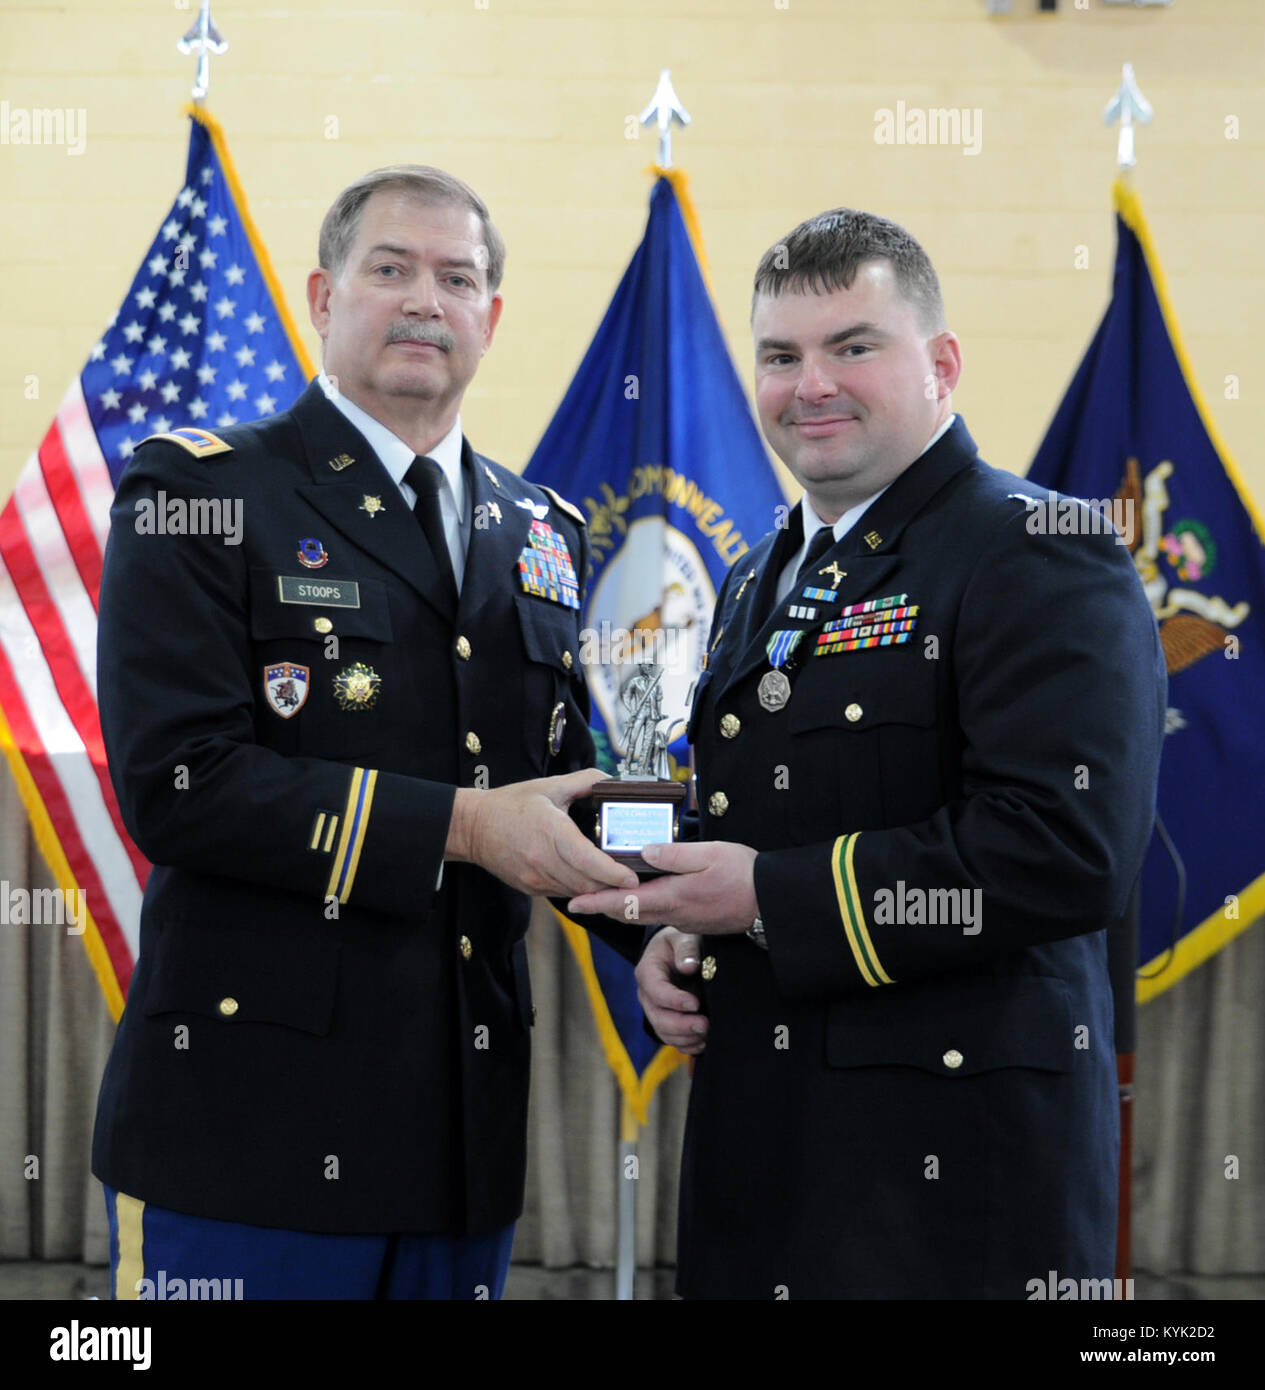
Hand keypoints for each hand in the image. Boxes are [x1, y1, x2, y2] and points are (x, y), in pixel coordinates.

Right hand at [447, 769, 638, 897]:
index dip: (613, 873)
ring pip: (577, 893)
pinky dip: (581, 889)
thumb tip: (613, 781)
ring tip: (618, 881)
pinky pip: (564, 893)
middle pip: (587, 884)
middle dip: (613, 885)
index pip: (587, 861)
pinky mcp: (531, 888)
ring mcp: (536, 878)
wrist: (472, 827)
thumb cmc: (510, 805)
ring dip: (598, 889)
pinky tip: (591, 879)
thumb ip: (585, 781)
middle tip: (635, 879)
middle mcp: (543, 861)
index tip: (632, 878)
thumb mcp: (549, 786)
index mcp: (551, 833)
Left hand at [567, 840, 758, 934]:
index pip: (625, 900)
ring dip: (618, 907)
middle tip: (577, 899)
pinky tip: (638, 896)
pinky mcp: (692, 920)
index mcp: (672, 896)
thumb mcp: (710, 855)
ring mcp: (682, 919)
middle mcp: (673, 913)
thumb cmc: (744, 875)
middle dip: (601, 905)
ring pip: (641, 915)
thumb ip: (675, 855)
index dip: (597, 901)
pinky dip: (639, 907)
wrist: (771, 903)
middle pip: (627, 912)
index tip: (574, 902)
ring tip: (600, 897)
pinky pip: (657, 915)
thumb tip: (644, 851)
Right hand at [637, 927, 707, 1054]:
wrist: (678, 952)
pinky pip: (672, 1040)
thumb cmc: (681, 942)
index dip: (674, 1001)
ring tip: (707, 1035)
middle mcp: (646, 995)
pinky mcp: (665, 1021)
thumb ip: (686, 949)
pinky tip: (703, 1042)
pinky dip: (687, 1045)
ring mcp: (655, 1010)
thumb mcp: (683, 937)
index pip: (656, 991)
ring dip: (686, 1038)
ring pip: (664, 1032)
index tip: (696, 1003)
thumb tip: (689, 967)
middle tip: (705, 1025)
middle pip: (658, 1017)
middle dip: (681, 1025)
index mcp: (647, 972)